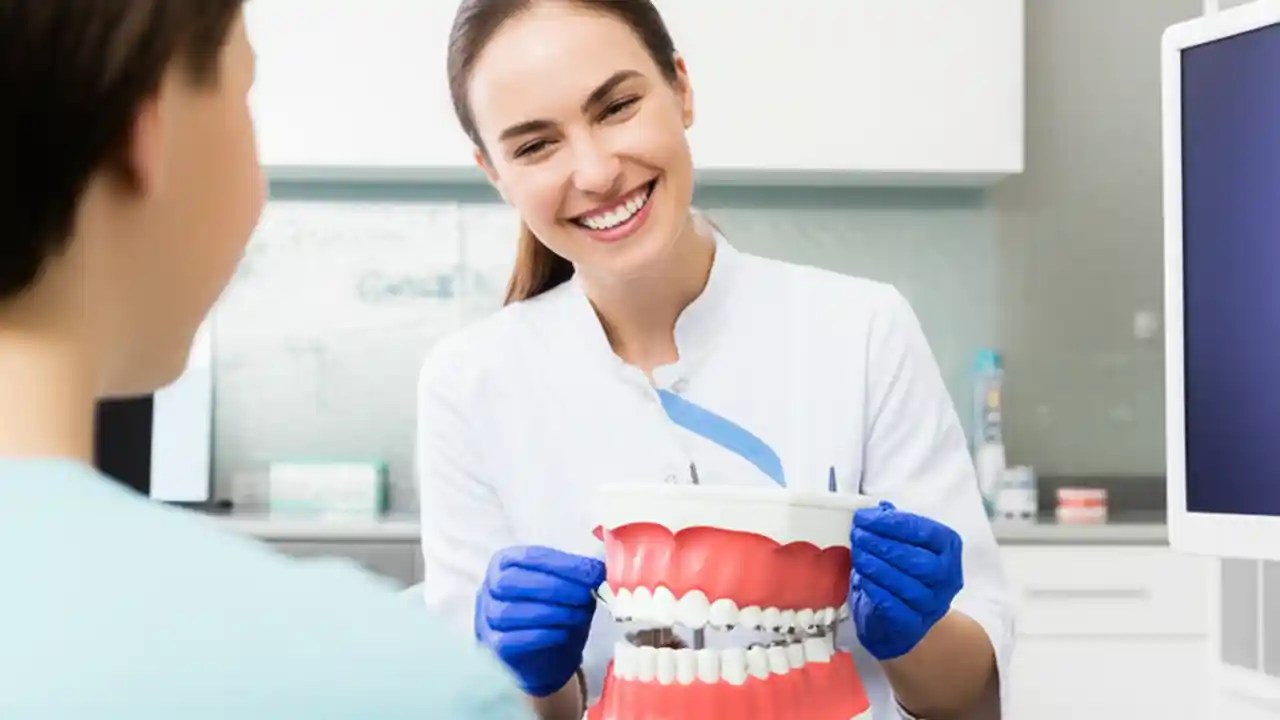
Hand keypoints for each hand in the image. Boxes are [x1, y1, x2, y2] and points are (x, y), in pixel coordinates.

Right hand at [474, 545, 605, 697]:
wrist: (547, 657)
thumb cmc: (556, 613)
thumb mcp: (570, 588)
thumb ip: (580, 575)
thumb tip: (603, 568)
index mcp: (506, 563)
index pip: (530, 556)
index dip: (563, 564)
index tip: (594, 572)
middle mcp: (489, 588)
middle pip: (510, 582)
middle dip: (553, 587)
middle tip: (586, 595)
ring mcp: (486, 618)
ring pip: (508, 612)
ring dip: (550, 612)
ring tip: (579, 615)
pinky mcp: (493, 647)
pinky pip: (510, 640)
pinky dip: (540, 635)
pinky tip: (563, 633)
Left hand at [850, 501, 963, 660]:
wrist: (903, 621)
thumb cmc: (902, 573)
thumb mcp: (902, 543)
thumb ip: (894, 524)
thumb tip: (878, 509)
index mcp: (948, 549)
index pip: (926, 533)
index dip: (893, 523)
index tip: (864, 517)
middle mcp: (948, 578)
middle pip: (919, 561)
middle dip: (883, 545)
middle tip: (857, 534)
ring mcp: (932, 605)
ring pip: (908, 585)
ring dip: (877, 566)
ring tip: (857, 553)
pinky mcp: (913, 626)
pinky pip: (895, 607)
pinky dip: (876, 590)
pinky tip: (860, 577)